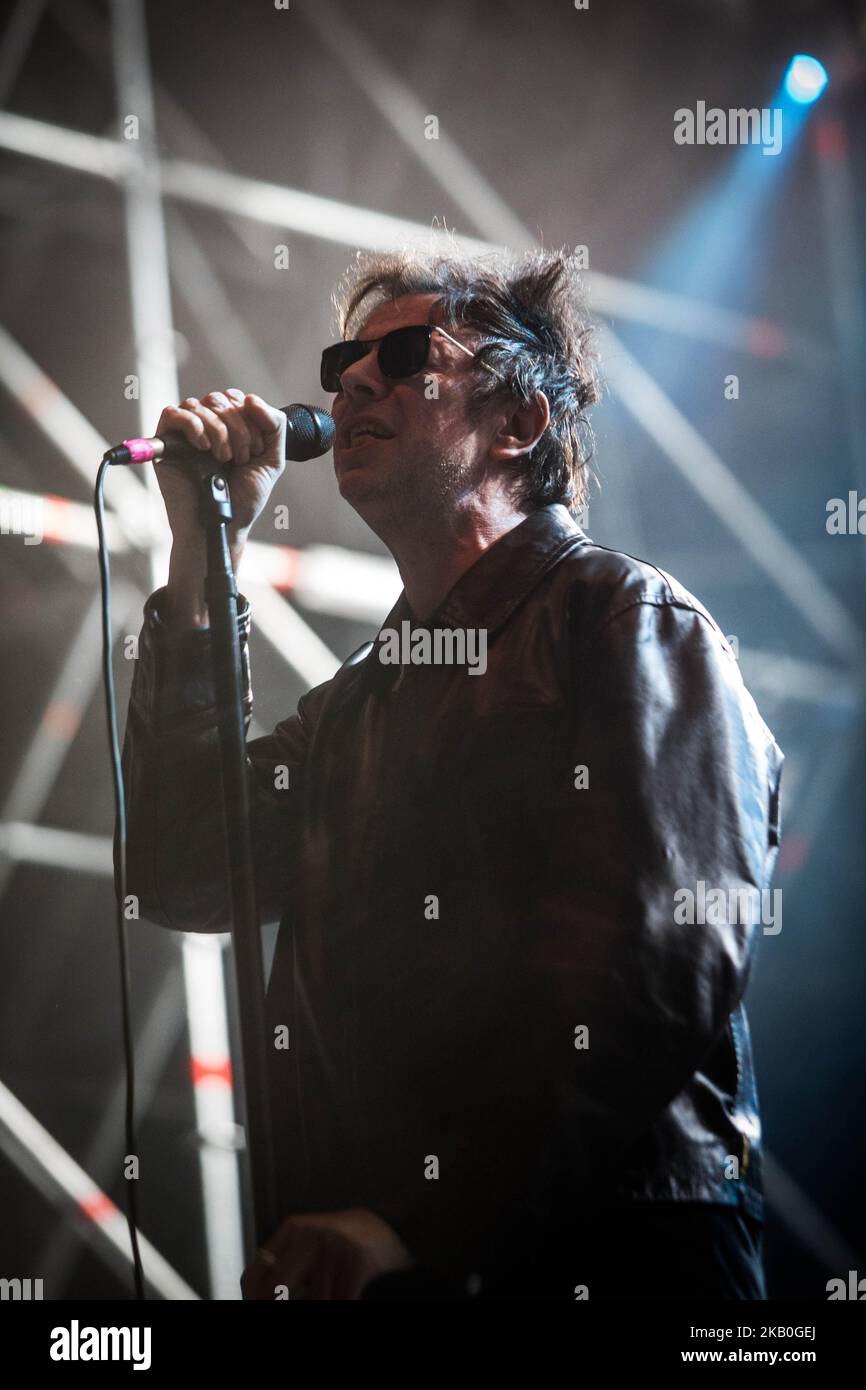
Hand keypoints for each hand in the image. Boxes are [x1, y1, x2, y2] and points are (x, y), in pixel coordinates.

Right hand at [153, 387, 286, 543]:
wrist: (223, 525)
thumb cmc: (243, 499)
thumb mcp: (271, 461)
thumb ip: (274, 427)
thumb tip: (252, 398)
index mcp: (231, 427)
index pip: (237, 398)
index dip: (250, 418)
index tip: (255, 451)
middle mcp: (207, 427)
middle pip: (218, 399)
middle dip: (236, 427)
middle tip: (240, 458)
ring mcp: (186, 435)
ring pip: (198, 404)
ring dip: (217, 430)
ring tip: (222, 459)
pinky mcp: (165, 444)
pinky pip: (172, 413)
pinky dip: (191, 425)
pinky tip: (202, 447)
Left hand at [241, 1207, 414, 1300]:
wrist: (389, 1228)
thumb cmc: (346, 1240)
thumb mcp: (310, 1242)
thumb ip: (285, 1262)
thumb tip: (257, 1295)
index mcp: (294, 1230)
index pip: (254, 1275)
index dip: (252, 1299)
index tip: (256, 1305)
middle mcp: (311, 1236)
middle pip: (275, 1289)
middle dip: (278, 1304)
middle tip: (294, 1301)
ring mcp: (334, 1248)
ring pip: (312, 1301)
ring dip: (322, 1301)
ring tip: (331, 1291)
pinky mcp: (357, 1263)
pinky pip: (338, 1301)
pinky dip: (340, 1302)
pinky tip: (344, 1294)